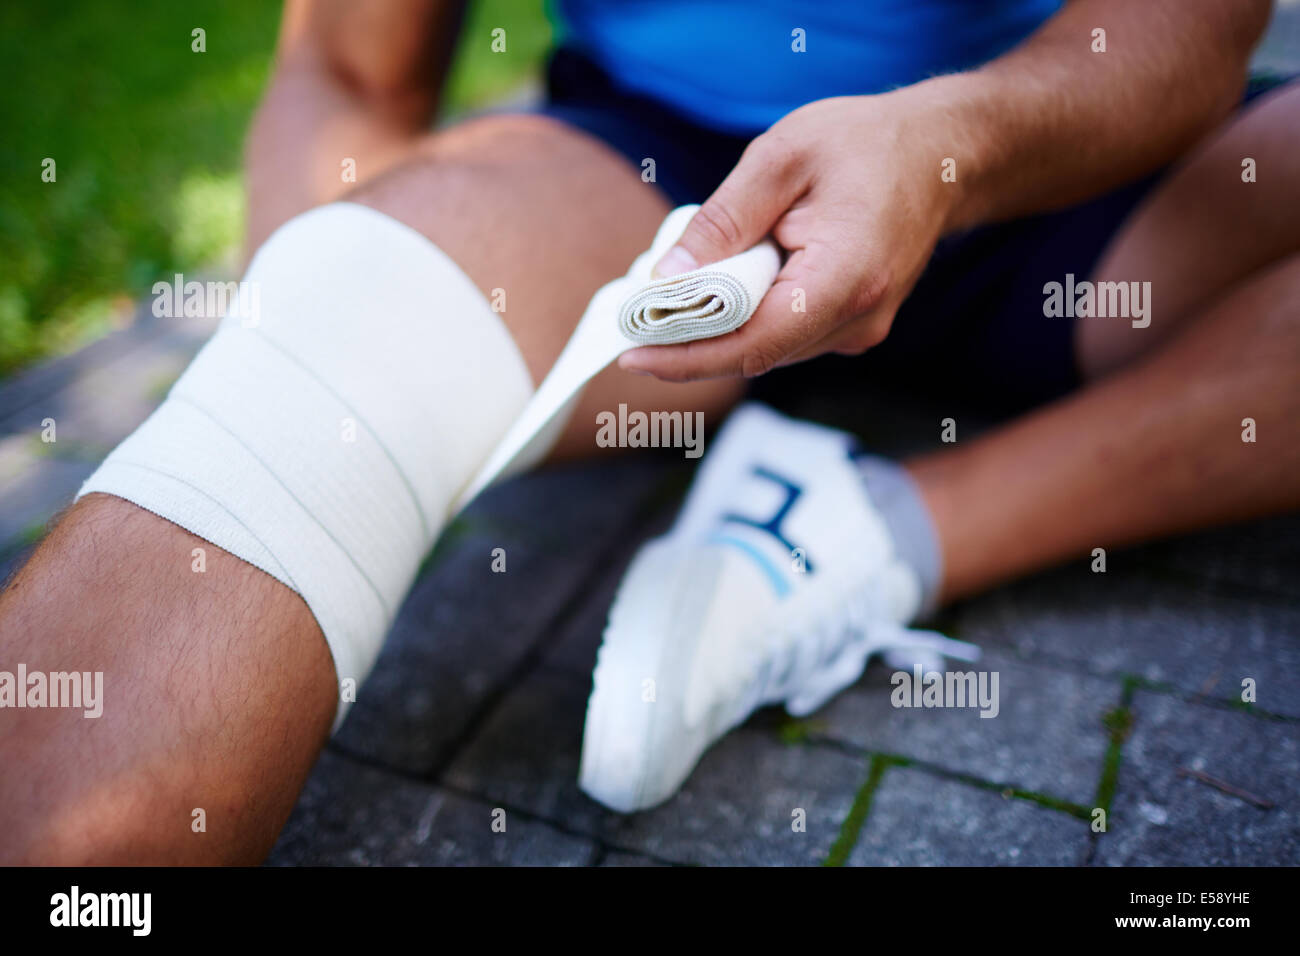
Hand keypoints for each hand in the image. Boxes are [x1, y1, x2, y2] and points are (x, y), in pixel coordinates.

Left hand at [619, 86, 964, 381]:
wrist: (941, 156)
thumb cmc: (866, 145)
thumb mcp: (782, 158)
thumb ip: (723, 220)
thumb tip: (667, 277)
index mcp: (846, 278)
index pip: (754, 341)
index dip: (687, 355)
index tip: (631, 354)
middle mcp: (858, 320)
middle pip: (754, 352)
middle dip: (688, 344)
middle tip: (628, 323)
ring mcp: (859, 330)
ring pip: (767, 348)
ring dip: (714, 332)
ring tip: (663, 305)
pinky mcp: (852, 327)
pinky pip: (784, 335)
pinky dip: (744, 320)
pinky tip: (714, 293)